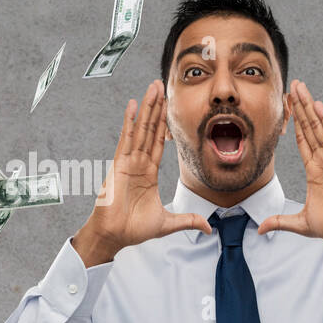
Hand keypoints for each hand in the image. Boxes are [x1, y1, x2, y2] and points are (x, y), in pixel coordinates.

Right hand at [72, 80, 211, 266]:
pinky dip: (130, 122)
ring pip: (141, 129)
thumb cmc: (134, 229)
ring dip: (147, 108)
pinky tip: (133, 105)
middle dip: (156, 107)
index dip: (164, 123)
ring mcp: (128, 162)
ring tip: (152, 88)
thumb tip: (208, 228)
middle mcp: (139, 163)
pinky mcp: (119, 165)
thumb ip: (188, 221)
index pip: (159, 142)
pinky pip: (126, 139)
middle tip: (161, 85)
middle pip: (150, 130)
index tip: (168, 106)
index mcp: (148, 173)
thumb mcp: (167, 223)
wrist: (114, 236)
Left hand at [256, 80, 322, 257]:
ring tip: (301, 88)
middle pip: (309, 127)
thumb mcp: (301, 222)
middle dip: (300, 106)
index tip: (287, 106)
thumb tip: (261, 229)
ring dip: (309, 107)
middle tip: (292, 85)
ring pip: (319, 126)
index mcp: (314, 170)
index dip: (293, 122)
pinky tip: (317, 105)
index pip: (302, 140)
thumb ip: (280, 221)